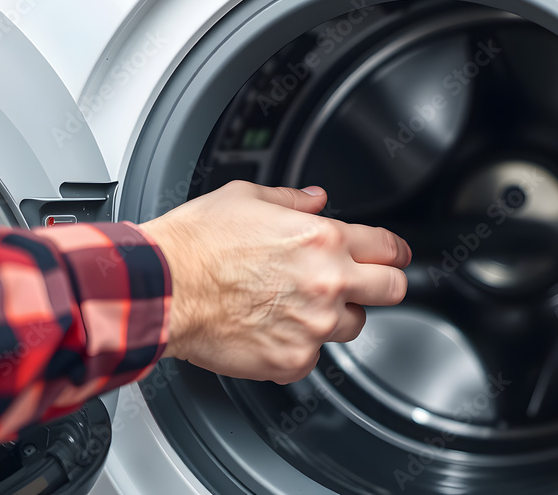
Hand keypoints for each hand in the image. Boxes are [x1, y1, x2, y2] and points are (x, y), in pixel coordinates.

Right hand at [140, 181, 410, 384]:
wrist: (163, 287)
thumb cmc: (196, 243)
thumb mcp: (246, 198)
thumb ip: (292, 200)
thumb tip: (315, 199)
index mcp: (324, 239)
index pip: (388, 249)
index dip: (394, 252)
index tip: (394, 257)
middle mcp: (328, 283)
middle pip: (392, 291)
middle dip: (381, 286)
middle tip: (364, 285)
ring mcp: (313, 326)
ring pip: (353, 327)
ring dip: (336, 318)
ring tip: (298, 307)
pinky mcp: (292, 360)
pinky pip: (313, 358)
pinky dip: (298, 347)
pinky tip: (272, 330)